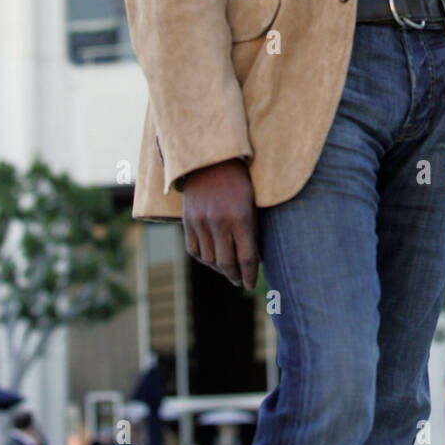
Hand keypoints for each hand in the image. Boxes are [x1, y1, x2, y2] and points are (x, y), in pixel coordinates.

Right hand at [181, 158, 259, 289]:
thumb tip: (256, 259)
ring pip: (209, 259)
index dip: (250, 275)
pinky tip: (212, 260)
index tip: (252, 284)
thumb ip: (253, 230)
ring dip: (220, 269)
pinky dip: (204, 259)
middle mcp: (218, 222)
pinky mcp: (187, 221)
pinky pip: (194, 250)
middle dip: (235, 276)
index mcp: (240, 217)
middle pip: (226, 263)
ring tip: (228, 271)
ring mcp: (200, 222)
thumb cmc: (238, 180)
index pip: (246, 258)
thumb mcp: (252, 202)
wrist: (209, 160)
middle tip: (241, 282)